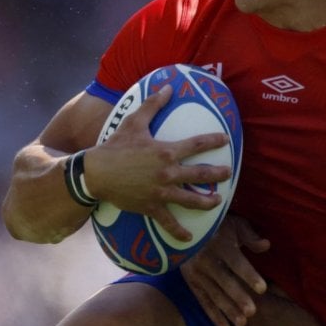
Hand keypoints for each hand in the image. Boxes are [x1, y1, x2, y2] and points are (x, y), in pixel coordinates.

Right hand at [86, 85, 232, 241]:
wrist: (96, 173)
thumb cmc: (115, 146)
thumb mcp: (134, 122)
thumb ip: (153, 105)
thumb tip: (168, 86)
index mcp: (166, 151)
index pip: (197, 144)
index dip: (213, 141)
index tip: (225, 140)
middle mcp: (168, 172)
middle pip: (200, 174)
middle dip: (217, 174)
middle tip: (228, 173)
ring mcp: (161, 192)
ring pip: (191, 199)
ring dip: (207, 201)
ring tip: (218, 202)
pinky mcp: (151, 207)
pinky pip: (168, 221)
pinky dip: (178, 232)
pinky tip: (189, 239)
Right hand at [181, 215, 269, 325]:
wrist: (184, 228)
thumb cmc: (217, 226)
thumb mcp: (234, 224)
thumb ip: (250, 236)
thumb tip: (266, 245)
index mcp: (219, 244)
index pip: (236, 262)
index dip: (249, 275)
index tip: (262, 289)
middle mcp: (206, 260)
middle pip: (224, 282)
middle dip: (238, 297)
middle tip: (252, 311)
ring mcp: (196, 274)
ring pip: (214, 295)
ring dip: (228, 310)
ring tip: (243, 323)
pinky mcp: (191, 284)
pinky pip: (203, 303)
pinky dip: (214, 318)